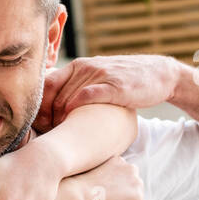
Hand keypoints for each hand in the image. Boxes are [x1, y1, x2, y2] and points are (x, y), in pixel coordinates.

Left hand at [35, 55, 183, 132]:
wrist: (159, 74)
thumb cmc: (124, 81)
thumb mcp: (97, 77)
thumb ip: (77, 85)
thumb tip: (52, 107)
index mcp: (78, 66)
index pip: (46, 83)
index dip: (39, 105)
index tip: (39, 123)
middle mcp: (85, 67)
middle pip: (54, 94)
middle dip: (48, 116)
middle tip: (48, 133)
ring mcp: (99, 75)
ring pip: (67, 98)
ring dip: (60, 119)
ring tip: (59, 133)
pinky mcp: (113, 86)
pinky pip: (86, 97)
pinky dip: (75, 110)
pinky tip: (74, 122)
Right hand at [76, 155, 143, 199]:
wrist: (76, 194)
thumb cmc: (78, 189)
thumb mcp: (95, 175)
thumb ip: (107, 178)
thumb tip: (109, 190)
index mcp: (119, 161)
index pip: (125, 179)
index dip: (113, 191)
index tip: (101, 195)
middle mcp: (131, 169)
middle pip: (133, 190)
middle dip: (121, 198)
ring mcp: (136, 183)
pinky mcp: (137, 199)